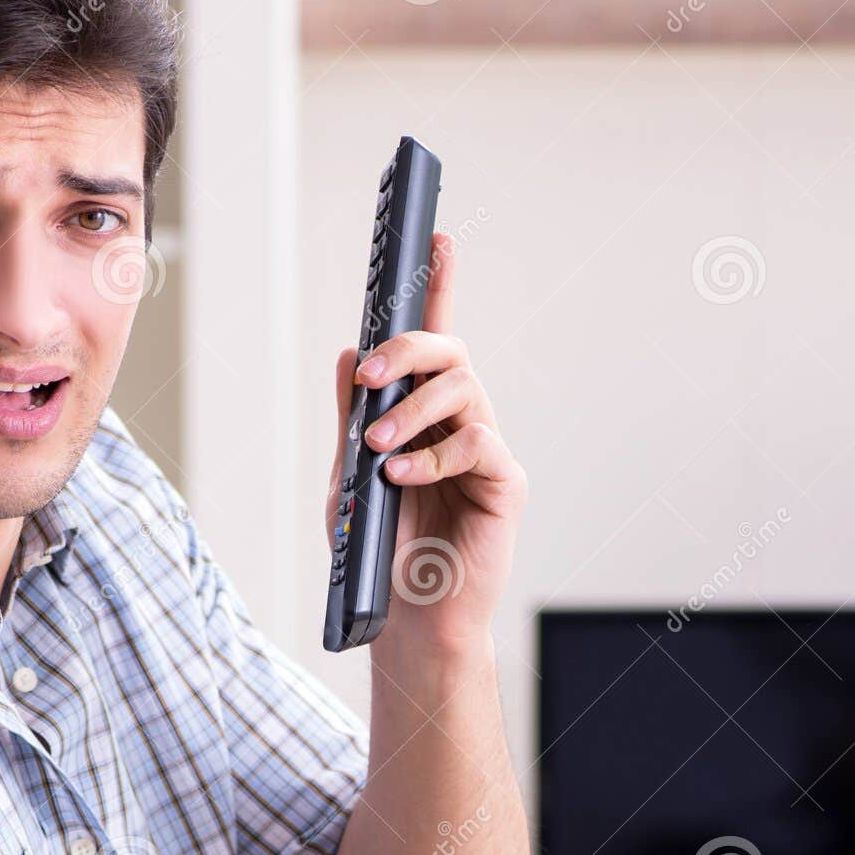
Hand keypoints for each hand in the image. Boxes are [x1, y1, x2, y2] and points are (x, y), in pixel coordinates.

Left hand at [325, 232, 526, 656]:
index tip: (437, 235)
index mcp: (423, 416)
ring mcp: (486, 451)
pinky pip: (478, 445)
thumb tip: (349, 352)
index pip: (433, 343)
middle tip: (369, 378)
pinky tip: (401, 477)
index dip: (439, 287)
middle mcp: (460, 423)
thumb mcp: (350, 479)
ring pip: (464, 392)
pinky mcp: (504, 484)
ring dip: (413, 411)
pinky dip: (434, 456)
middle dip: (408, 351)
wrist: (409, 618)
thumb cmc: (381, 551)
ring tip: (378, 448)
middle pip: (450, 354)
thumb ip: (353, 418)